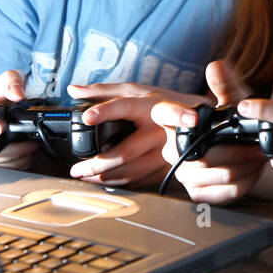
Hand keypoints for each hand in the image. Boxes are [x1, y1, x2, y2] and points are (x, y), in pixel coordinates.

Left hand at [63, 80, 208, 187]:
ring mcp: (164, 151)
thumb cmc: (161, 102)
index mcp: (147, 106)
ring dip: (106, 177)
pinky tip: (105, 181)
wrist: (199, 119)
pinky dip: (121, 183)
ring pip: (133, 170)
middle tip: (77, 168)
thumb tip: (74, 89)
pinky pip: (141, 180)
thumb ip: (103, 90)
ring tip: (85, 176)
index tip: (87, 117)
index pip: (124, 106)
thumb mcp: (134, 89)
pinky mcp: (167, 166)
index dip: (106, 111)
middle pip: (126, 151)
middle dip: (99, 163)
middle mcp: (157, 129)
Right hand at [149, 59, 269, 203]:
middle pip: (204, 155)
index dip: (175, 115)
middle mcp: (172, 149)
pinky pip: (224, 192)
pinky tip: (254, 170)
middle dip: (238, 151)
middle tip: (259, 145)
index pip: (163, 113)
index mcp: (174, 120)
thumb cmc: (232, 119)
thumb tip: (217, 66)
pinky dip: (246, 181)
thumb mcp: (232, 99)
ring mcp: (183, 173)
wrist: (235, 145)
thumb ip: (226, 83)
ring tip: (261, 155)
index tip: (193, 118)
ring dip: (246, 166)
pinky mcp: (197, 192)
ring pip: (219, 174)